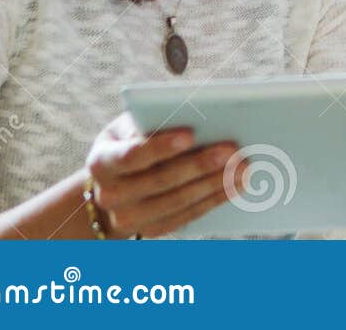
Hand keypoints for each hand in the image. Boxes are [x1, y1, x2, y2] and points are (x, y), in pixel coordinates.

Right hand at [84, 113, 243, 238]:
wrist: (112, 185)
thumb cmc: (130, 141)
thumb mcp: (130, 126)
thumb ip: (151, 120)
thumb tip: (193, 114)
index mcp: (102, 162)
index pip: (131, 156)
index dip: (161, 146)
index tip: (190, 134)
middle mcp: (111, 195)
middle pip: (160, 181)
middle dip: (199, 164)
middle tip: (233, 149)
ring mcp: (129, 218)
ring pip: (177, 202)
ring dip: (214, 184)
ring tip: (243, 167)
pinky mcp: (152, 230)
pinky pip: (186, 216)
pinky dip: (214, 199)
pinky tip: (236, 184)